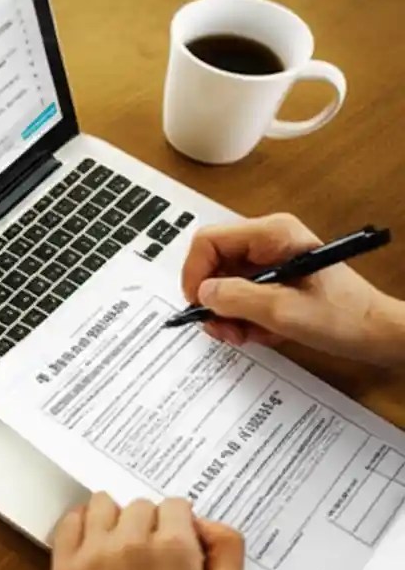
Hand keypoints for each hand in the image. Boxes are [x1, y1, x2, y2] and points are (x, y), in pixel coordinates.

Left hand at [51, 493, 244, 569]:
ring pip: (103, 505)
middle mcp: (130, 540)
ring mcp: (92, 553)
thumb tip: (204, 523)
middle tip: (153, 552)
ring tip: (122, 543)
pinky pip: (69, 523)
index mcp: (173, 545)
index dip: (180, 524)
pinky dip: (82, 524)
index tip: (179, 544)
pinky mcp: (65, 568)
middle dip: (151, 524)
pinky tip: (94, 542)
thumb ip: (227, 548)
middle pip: (141, 506)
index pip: (175, 505)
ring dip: (116, 518)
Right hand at [181, 213, 404, 364]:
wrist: (374, 332)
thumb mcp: (282, 311)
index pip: (208, 241)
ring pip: (223, 284)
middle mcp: (268, 240)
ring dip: (228, 315)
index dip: (195, 274)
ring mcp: (270, 259)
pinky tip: (260, 331)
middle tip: (224, 329)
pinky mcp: (273, 278)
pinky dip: (243, 318)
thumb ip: (237, 299)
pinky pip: (240, 295)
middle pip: (213, 264)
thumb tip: (203, 293)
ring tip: (245, 335)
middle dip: (214, 301)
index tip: (198, 305)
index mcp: (272, 234)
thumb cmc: (343, 316)